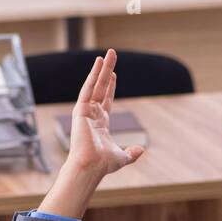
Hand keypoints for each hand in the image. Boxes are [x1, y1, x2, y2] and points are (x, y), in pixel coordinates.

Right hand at [36, 49, 145, 219]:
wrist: (91, 166)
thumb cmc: (102, 165)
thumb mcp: (122, 157)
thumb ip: (131, 153)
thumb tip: (141, 150)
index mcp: (101, 123)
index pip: (106, 100)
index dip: (111, 87)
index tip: (114, 75)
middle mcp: (92, 115)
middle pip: (101, 88)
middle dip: (107, 72)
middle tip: (112, 55)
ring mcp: (85, 111)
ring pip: (95, 85)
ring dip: (102, 69)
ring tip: (108, 53)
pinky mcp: (80, 109)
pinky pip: (88, 88)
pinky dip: (93, 75)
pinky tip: (98, 63)